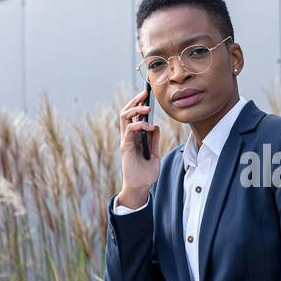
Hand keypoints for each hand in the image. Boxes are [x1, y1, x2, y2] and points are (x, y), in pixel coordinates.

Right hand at [117, 87, 160, 207]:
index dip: (138, 105)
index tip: (147, 96)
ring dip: (135, 109)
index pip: (133, 117)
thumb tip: (156, 126)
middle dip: (135, 101)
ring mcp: (126, 141)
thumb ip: (154, 140)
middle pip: (126, 113)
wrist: (141, 187)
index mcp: (135, 138)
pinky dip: (139, 124)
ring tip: (147, 108)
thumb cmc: (146, 173)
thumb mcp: (154, 154)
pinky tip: (148, 126)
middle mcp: (128, 137)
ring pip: (124, 117)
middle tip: (145, 93)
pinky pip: (129, 129)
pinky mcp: (125, 146)